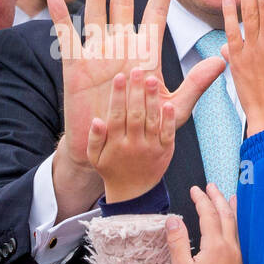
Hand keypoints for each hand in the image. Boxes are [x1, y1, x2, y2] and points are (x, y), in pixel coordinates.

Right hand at [50, 0, 223, 169]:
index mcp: (146, 53)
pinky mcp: (76, 67)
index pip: (156, 13)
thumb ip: (197, 84)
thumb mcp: (175, 106)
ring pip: (95, 12)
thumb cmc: (144, 125)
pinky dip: (60, 18)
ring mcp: (98, 54)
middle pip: (122, 3)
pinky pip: (67, 38)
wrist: (114, 147)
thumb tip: (222, 60)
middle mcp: (122, 47)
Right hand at [87, 71, 175, 202]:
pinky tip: (169, 104)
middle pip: (135, 115)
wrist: (133, 192)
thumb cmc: (112, 169)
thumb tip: (96, 119)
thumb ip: (94, 138)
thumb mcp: (95, 157)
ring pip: (152, 122)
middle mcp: (133, 145)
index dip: (118, 96)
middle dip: (136, 92)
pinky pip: (168, 134)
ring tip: (152, 80)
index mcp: (115, 143)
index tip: (119, 77)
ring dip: (153, 100)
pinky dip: (169, 120)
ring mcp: (151, 148)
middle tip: (137, 71)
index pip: (116, 115)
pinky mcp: (165, 151)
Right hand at [165, 184, 248, 263]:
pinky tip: (238, 227)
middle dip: (218, 198)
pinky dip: (239, 225)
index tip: (195, 189)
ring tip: (231, 197)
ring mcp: (241, 256)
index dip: (202, 200)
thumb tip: (173, 219)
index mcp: (215, 246)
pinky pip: (243, 237)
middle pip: (227, 215)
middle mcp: (232, 247)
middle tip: (211, 186)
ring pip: (238, 226)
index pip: (209, 215)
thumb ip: (177, 242)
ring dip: (233, 209)